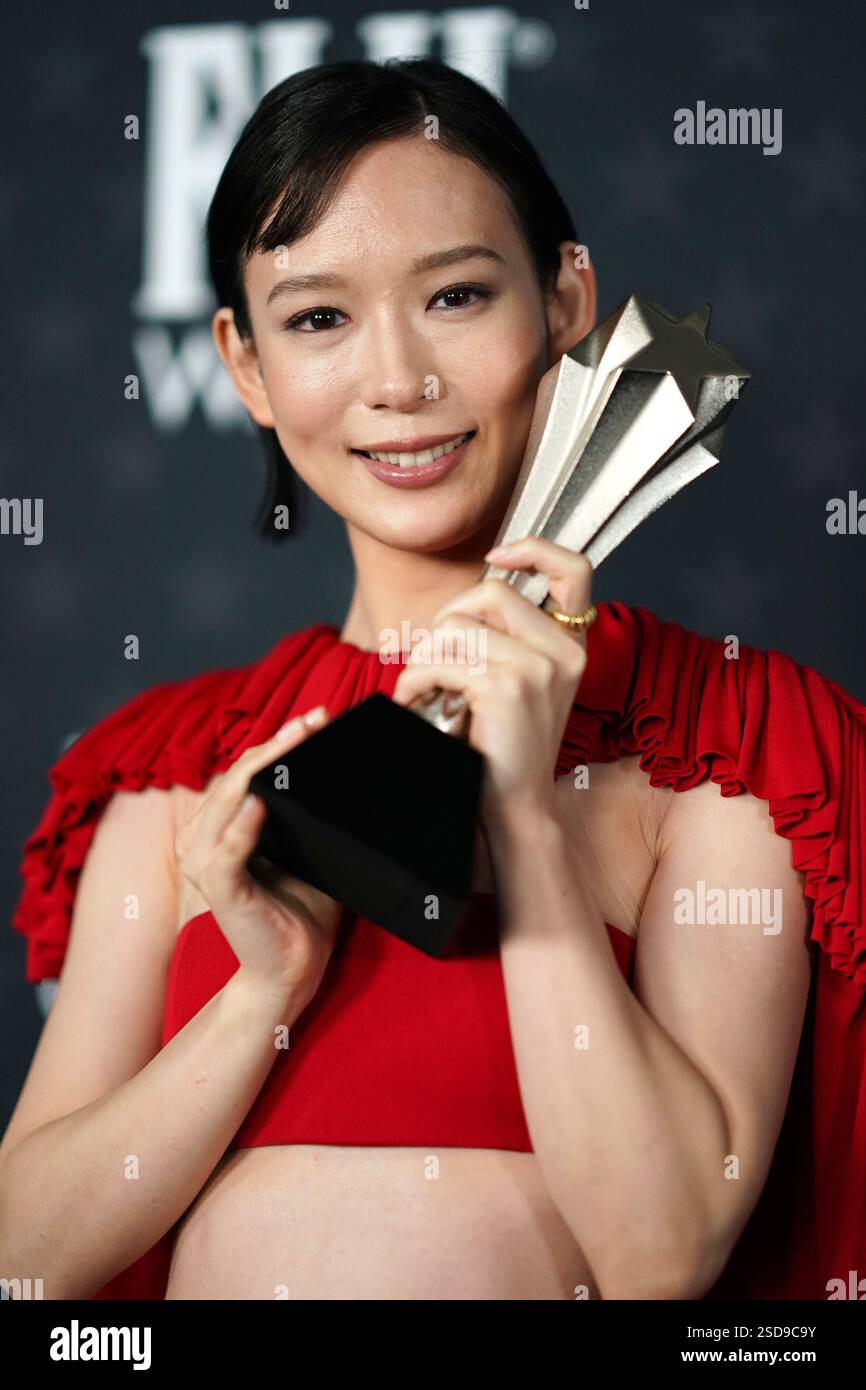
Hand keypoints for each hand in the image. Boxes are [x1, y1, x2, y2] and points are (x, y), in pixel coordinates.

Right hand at [173, 707, 342, 1008]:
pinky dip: (245, 824)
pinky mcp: (217, 889)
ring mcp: (205, 862)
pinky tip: (263, 800)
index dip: (278, 742)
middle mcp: (202, 838)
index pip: (245, 770)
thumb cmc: (302, 906)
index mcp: (218, 825)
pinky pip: (228, 849)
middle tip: (314, 719)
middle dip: (276, 744)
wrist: (295, 966)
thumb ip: (309, 810)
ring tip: (295, 741)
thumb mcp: (307, 847)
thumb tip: (341, 763)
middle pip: (238, 777)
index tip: (317, 718)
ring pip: (231, 800)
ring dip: (263, 769)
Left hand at [392, 537, 592, 833]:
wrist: (516, 808)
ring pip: (456, 626)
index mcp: (572, 645)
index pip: (574, 570)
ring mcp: (538, 667)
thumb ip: (508, 637)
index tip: (497, 556)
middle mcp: (563, 651)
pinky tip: (417, 702)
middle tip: (435, 659)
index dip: (534, 548)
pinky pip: (439, 660)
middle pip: (489, 591)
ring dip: (423, 656)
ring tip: (423, 688)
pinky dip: (415, 680)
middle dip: (447, 620)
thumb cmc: (504, 746)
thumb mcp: (519, 682)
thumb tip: (468, 596)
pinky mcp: (506, 687)